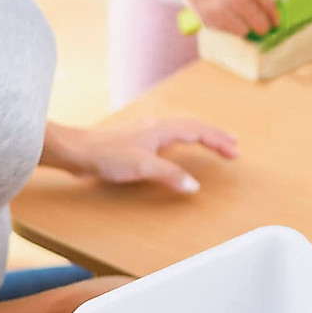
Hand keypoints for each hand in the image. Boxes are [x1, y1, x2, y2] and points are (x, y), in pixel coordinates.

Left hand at [81, 117, 238, 194]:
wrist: (77, 151)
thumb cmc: (106, 155)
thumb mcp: (142, 167)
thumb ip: (170, 175)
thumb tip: (194, 185)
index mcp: (162, 129)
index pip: (199, 131)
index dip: (218, 141)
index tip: (234, 152)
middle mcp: (157, 127)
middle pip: (194, 126)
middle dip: (215, 136)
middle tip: (233, 145)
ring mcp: (146, 133)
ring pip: (182, 129)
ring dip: (201, 136)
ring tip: (213, 143)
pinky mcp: (137, 142)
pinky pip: (170, 136)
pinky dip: (184, 140)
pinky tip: (179, 147)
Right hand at [178, 0, 279, 37]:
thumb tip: (268, 12)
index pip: (267, 5)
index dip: (274, 17)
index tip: (276, 23)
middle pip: (257, 21)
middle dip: (264, 28)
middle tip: (264, 30)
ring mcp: (219, 9)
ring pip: (242, 32)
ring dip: (247, 31)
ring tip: (246, 28)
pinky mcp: (207, 18)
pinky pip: (226, 32)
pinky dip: (230, 30)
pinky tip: (229, 23)